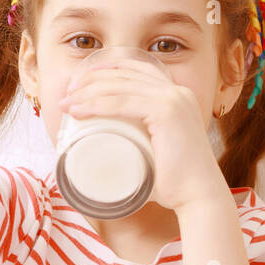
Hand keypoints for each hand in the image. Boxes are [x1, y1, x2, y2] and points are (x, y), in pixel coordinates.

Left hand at [58, 57, 228, 211]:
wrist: (198, 196)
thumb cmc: (175, 182)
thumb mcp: (156, 151)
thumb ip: (139, 145)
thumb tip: (107, 155)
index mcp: (177, 95)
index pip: (135, 68)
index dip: (104, 70)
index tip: (79, 85)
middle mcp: (178, 91)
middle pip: (124, 73)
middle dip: (89, 80)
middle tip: (67, 96)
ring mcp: (174, 99)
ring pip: (119, 86)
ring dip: (86, 93)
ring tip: (66, 105)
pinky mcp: (168, 112)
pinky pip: (123, 102)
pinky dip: (96, 105)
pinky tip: (77, 111)